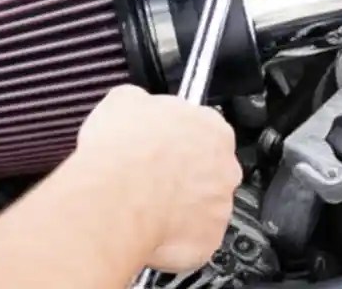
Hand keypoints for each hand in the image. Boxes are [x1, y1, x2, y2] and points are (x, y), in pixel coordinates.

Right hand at [74, 86, 241, 273]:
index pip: (204, 131)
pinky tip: (150, 230)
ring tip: (146, 208)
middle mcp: (225, 167)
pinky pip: (193, 241)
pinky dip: (175, 239)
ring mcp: (220, 206)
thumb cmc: (122, 152)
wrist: (116, 197)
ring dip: (181, 208)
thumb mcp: (123, 100)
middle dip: (184, 175)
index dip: (178, 140)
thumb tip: (138, 105)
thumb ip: (144, 102)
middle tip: (151, 179)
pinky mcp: (209, 240)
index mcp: (212, 127)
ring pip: (203, 207)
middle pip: (209, 170)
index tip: (161, 147)